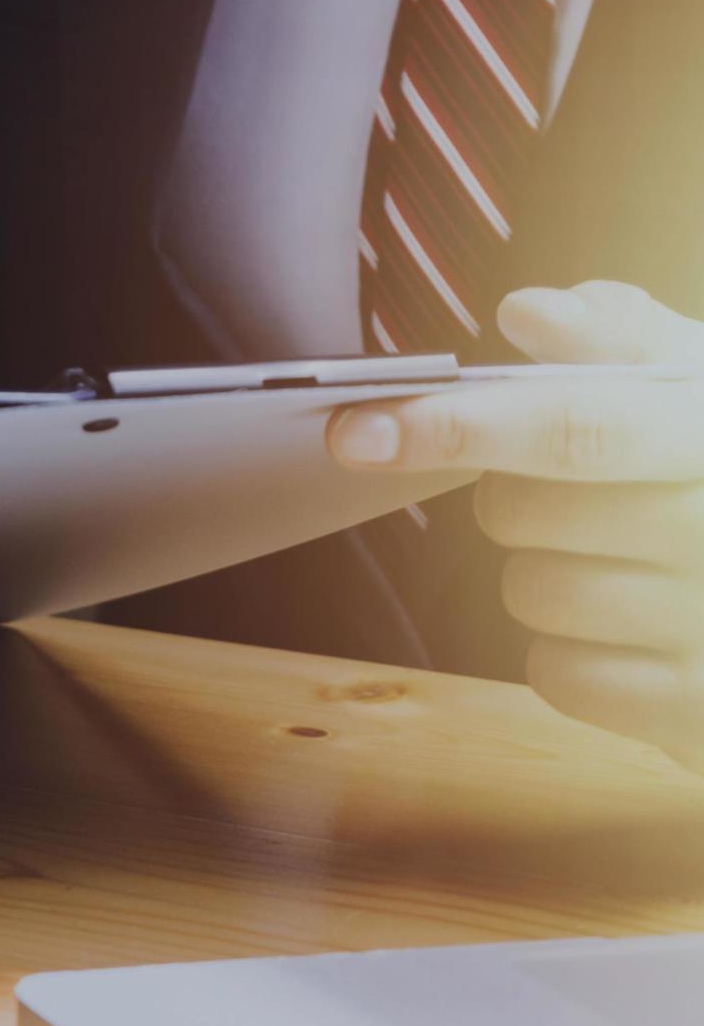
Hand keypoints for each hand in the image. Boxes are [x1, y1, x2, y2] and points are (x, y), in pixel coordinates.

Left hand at [329, 281, 703, 758]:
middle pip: (526, 511)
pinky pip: (559, 672)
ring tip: (621, 561)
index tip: (357, 430)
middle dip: (512, 496)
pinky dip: (573, 652)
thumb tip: (531, 312)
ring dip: (544, 573)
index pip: (578, 423)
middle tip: (572, 491)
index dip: (459, 422)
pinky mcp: (700, 713)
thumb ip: (630, 342)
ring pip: (530, 592)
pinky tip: (635, 631)